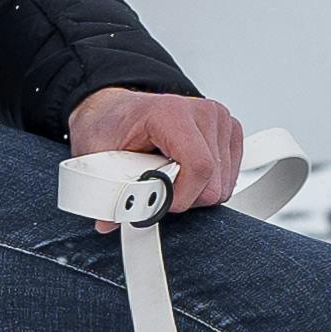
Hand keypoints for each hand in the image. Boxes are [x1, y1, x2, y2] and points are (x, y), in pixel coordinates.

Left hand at [64, 87, 246, 222]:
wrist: (119, 110)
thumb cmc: (114, 124)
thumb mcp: (100, 153)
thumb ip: (108, 189)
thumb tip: (108, 221)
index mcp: (172, 112)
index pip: (200, 167)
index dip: (182, 197)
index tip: (159, 203)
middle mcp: (202, 112)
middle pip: (214, 183)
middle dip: (184, 197)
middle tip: (158, 187)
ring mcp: (220, 121)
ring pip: (223, 186)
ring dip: (195, 192)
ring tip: (170, 175)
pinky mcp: (230, 132)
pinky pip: (230, 179)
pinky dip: (206, 185)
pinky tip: (185, 172)